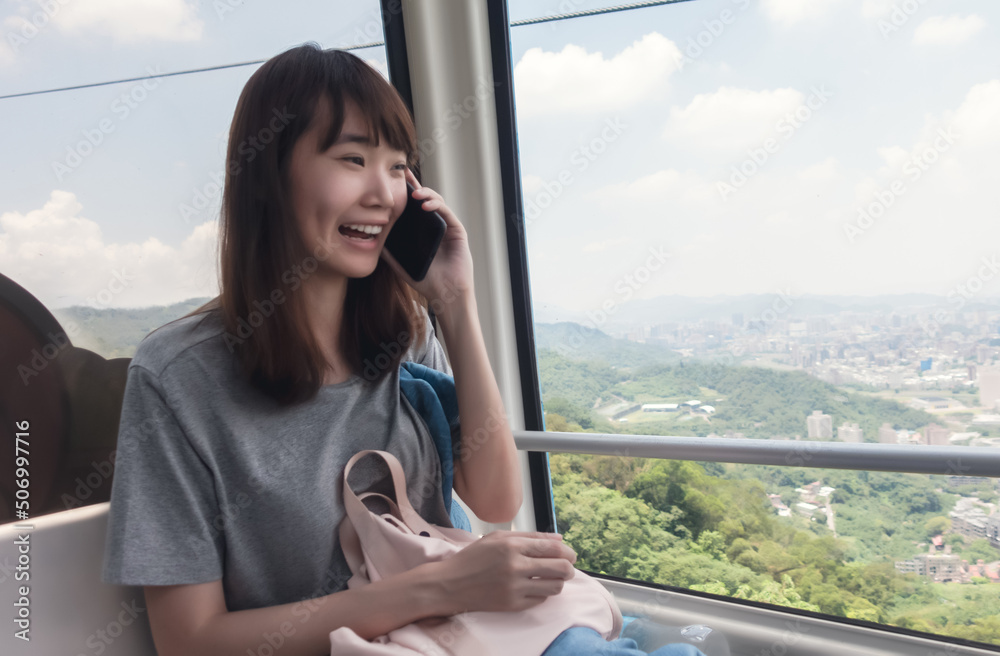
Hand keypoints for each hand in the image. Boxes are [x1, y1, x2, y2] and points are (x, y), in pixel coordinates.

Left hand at [380, 168, 474, 307]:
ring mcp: (447, 227)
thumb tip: (372, 238)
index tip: (393, 179)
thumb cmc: (426, 280)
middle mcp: (436, 225)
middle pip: (425, 199)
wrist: (445, 294)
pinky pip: (447, 213)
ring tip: (413, 192)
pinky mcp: (458, 231)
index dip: (404, 192)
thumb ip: (389, 251)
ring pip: (436, 202)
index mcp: (423, 231)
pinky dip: (436, 205)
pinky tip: (424, 204)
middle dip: (414, 185)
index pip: (413, 207)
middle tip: (403, 173)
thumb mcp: (401, 263)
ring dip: (425, 194)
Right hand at [428, 531, 576, 614]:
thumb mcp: (498, 537)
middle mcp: (515, 566)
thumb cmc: (473, 558)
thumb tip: (560, 540)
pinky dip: (541, 593)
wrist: (450, 584)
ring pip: (555, 587)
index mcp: (512, 545)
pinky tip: (532, 587)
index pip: (554, 549)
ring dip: (557, 582)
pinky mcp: (512, 605)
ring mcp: (514, 588)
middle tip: (566, 568)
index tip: (570, 555)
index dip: (568, 553)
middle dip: (569, 568)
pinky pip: (540, 600)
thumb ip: (530, 536)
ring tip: (549, 578)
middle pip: (561, 569)